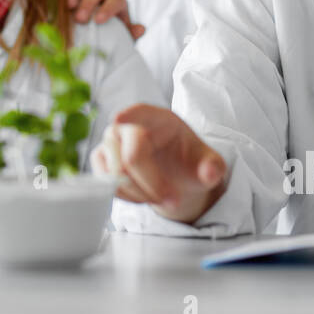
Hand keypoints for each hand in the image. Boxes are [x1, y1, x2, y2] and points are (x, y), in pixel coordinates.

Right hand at [60, 0, 144, 39]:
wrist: (90, 29)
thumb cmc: (106, 34)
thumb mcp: (119, 37)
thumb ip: (129, 34)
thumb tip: (141, 29)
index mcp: (116, 1)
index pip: (117, 0)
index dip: (109, 9)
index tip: (99, 21)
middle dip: (89, 3)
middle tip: (80, 19)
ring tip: (69, 7)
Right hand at [91, 103, 226, 223]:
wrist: (176, 177)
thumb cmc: (189, 162)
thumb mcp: (208, 164)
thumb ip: (213, 167)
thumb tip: (211, 172)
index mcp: (155, 117)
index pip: (138, 113)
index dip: (128, 116)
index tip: (120, 119)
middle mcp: (127, 126)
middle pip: (129, 156)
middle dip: (151, 184)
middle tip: (173, 201)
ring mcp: (110, 143)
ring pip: (114, 173)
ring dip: (140, 193)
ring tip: (161, 198)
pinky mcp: (101, 161)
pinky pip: (104, 182)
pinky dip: (126, 196)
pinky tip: (144, 197)